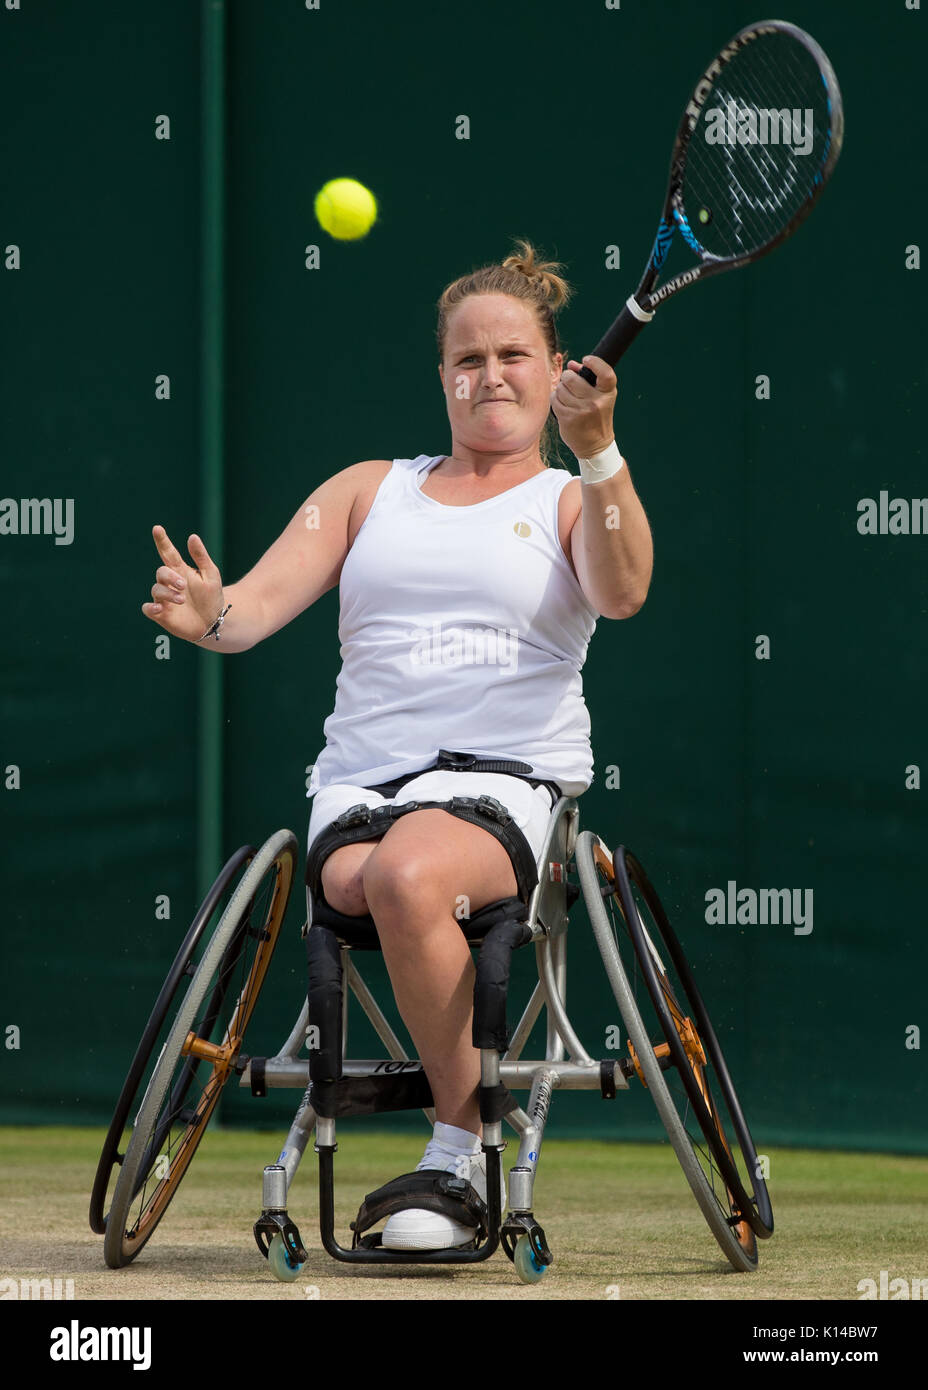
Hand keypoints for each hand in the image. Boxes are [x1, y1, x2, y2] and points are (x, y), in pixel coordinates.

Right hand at [142, 526, 225, 642]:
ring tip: (182, 599)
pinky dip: (150, 607)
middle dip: (170, 577)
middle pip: (161, 572)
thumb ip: (201, 557)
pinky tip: (159, 607)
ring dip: (167, 593)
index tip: (157, 528)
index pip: (168, 553)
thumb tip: (192, 536)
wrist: (214, 622)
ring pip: (156, 589)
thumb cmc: (212, 597)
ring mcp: (164, 598)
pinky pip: (148, 608)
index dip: (162, 541)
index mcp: (180, 571)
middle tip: (183, 584)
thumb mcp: (211, 575)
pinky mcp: (161, 614)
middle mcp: (169, 583)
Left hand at [550, 354, 617, 459]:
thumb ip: (588, 378)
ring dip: (560, 390)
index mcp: (608, 393)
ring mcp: (582, 410)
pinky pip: (554, 400)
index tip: (586, 359)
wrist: (595, 445)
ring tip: (567, 397)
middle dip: (567, 378)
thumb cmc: (596, 416)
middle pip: (571, 378)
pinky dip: (555, 400)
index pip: (605, 372)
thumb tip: (572, 364)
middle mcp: (596, 401)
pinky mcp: (568, 418)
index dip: (595, 362)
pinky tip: (563, 406)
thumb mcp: (600, 397)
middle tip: (569, 383)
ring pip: (560, 389)